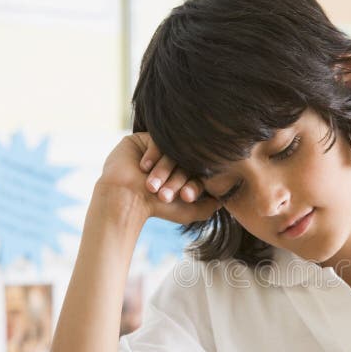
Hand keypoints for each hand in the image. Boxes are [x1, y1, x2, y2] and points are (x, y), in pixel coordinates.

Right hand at [98, 133, 220, 224]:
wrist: (125, 201)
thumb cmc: (156, 209)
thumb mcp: (188, 211)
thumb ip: (208, 207)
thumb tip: (224, 199)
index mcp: (183, 172)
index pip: (198, 171)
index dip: (194, 184)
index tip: (185, 197)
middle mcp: (172, 158)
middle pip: (185, 161)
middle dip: (176, 179)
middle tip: (166, 194)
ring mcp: (158, 147)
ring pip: (171, 152)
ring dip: (163, 171)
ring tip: (152, 187)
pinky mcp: (142, 140)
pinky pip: (157, 140)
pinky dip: (154, 155)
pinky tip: (144, 168)